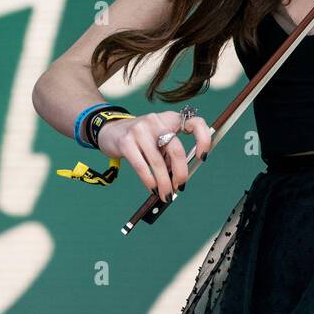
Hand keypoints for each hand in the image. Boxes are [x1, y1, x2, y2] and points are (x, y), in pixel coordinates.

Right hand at [97, 110, 212, 201]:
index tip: (202, 158)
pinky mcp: (126, 141)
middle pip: (176, 150)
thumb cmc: (141, 139)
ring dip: (164, 183)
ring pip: (158, 162)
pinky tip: (153, 189)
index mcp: (171, 118)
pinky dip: (150, 181)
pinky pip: (142, 166)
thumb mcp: (159, 139)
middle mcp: (157, 120)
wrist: (110, 130)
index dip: (203, 140)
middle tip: (180, 187)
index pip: (195, 122)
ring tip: (166, 195)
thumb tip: (179, 178)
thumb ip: (170, 153)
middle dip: (180, 173)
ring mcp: (140, 130)